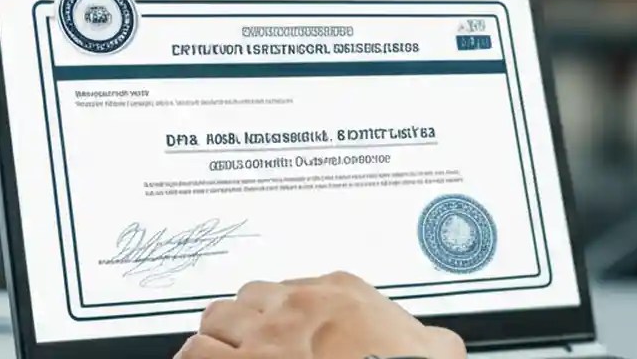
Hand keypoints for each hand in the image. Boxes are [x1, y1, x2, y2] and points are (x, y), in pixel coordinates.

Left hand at [177, 271, 465, 358]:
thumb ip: (429, 337)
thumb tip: (441, 342)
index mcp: (342, 293)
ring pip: (215, 320)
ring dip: (216, 338)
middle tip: (250, 340)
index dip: (286, 309)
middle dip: (246, 319)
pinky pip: (196, 352)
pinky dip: (197, 358)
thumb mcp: (435, 349)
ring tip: (220, 352)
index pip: (296, 285)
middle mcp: (298, 306)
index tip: (290, 324)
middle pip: (249, 298)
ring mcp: (266, 338)